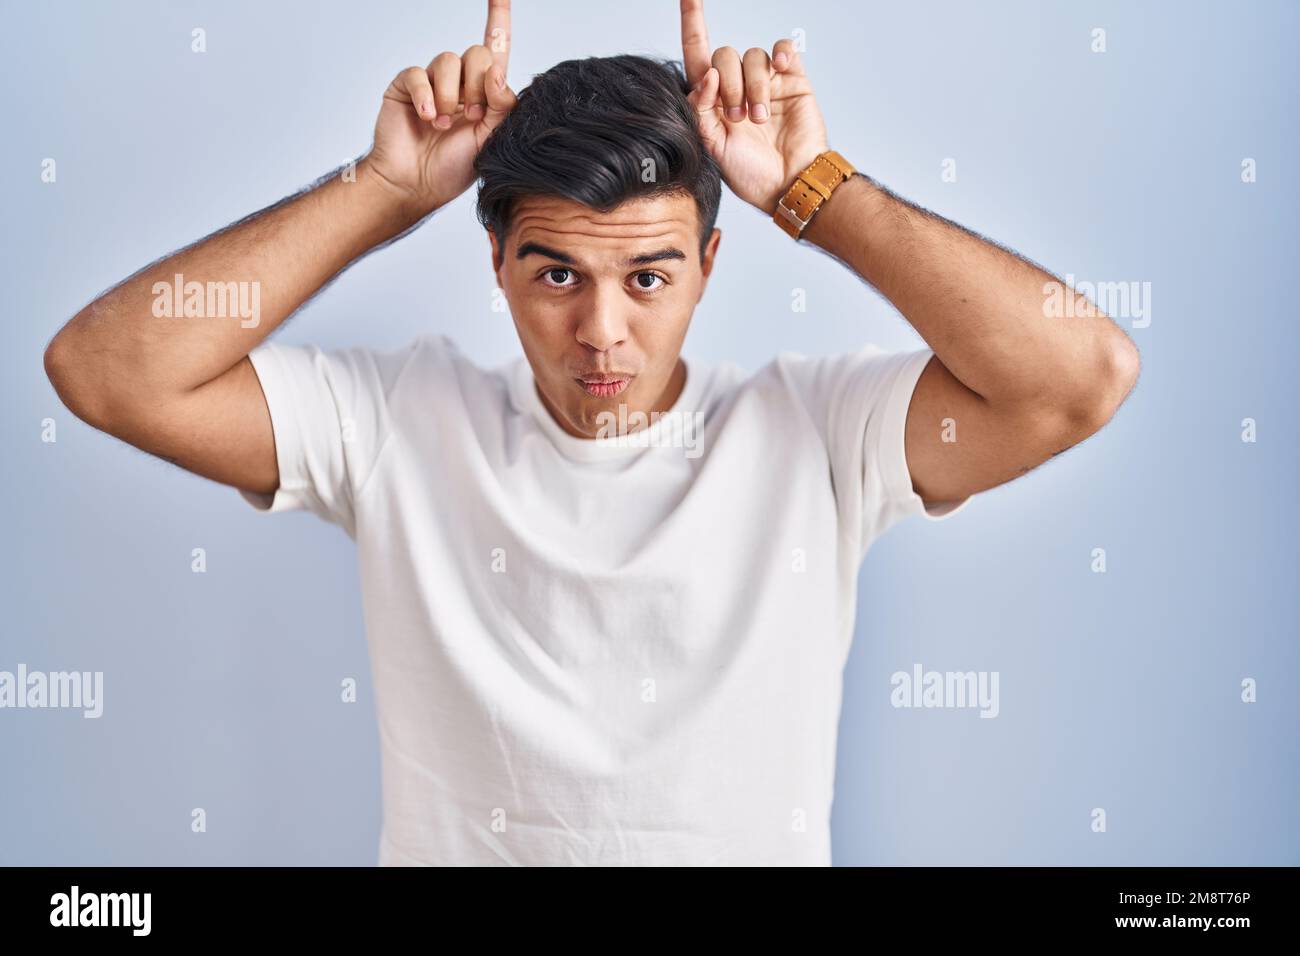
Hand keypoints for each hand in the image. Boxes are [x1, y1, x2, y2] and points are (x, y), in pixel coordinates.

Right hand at [365, 0, 516, 215]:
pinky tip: (429, 119)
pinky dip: (426, 96)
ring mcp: (432, 82)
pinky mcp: (406, 86)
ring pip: (449, 60)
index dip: (498, 19)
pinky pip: (419, 73)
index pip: (496, 49)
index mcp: (486, 93)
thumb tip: (497, 74)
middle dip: (478, 86)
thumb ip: (502, 105)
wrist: (418, 184)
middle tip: (472, 116)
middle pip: (477, 53)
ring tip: (446, 125)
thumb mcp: (492, 139)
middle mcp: (460, 82)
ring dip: (452, 96)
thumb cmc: (455, 166)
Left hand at [680, 0, 828, 215]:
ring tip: (760, 118)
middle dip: (728, 84)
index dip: (692, 24)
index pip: (696, 55)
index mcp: (712, 101)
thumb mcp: (711, 146)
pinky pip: (784, 48)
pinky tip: (782, 69)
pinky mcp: (792, 80)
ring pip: (753, 56)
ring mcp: (766, 82)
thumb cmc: (749, 173)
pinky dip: (782, 52)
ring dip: (754, 86)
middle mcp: (737, 86)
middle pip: (723, 55)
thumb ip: (699, 109)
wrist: (789, 183)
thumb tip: (705, 74)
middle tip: (738, 117)